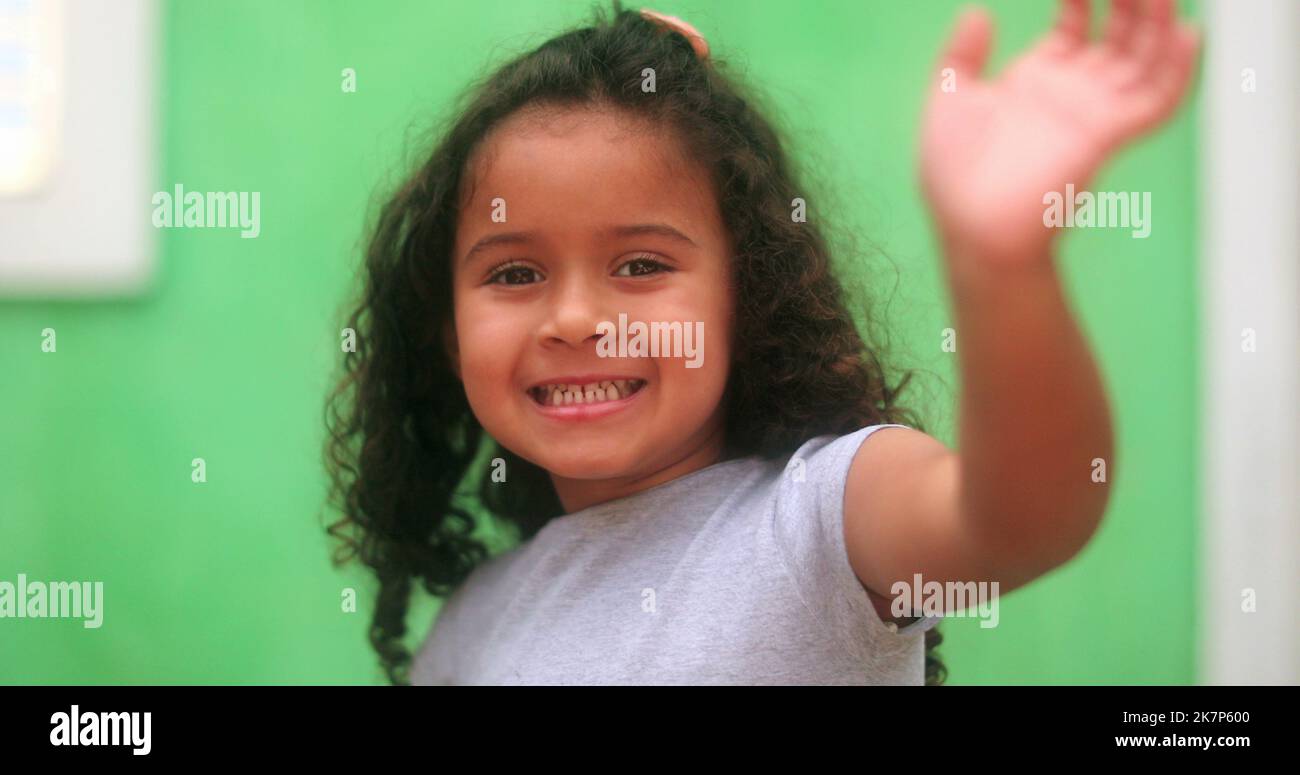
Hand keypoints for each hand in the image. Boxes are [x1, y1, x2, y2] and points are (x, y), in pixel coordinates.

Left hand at [919, 0, 1199, 264]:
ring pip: (1144, 57)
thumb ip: (962, 55)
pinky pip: (1156, 99)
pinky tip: (1186, 33)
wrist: (971, 226)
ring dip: (1157, 21)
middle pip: (1118, 34)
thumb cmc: (953, 176)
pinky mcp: (1108, 135)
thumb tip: (976, 11)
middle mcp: (1072, 93)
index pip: (1075, 26)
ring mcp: (1094, 112)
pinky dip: (1177, 68)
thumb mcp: (949, 100)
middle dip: (1128, 1)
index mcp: (1037, 81)